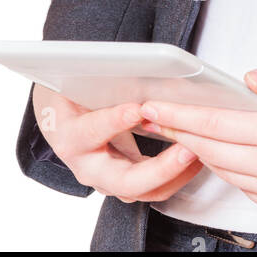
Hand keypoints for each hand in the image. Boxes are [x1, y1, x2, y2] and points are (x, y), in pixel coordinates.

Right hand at [30, 83, 204, 203]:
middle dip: (160, 168)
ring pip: (143, 191)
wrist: (58, 119)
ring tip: (198, 151)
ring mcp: (106, 180)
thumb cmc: (69, 97)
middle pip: (124, 181)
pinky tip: (195, 155)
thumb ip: (103, 81)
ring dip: (175, 174)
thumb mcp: (79, 84)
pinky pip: (152, 188)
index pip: (90, 133)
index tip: (138, 109)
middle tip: (186, 149)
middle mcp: (87, 166)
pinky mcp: (122, 182)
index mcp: (71, 137)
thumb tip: (136, 65)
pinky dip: (176, 175)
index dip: (114, 122)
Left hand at [135, 63, 256, 220]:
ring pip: (228, 174)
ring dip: (206, 154)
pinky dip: (233, 170)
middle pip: (215, 153)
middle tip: (160, 119)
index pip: (217, 126)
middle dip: (183, 135)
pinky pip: (247, 189)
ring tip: (190, 133)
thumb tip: (247, 79)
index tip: (157, 110)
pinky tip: (229, 153)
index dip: (181, 117)